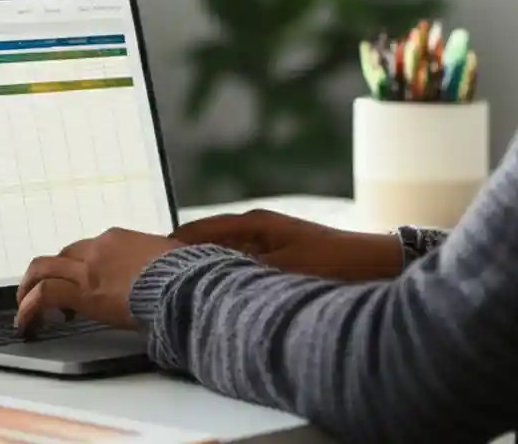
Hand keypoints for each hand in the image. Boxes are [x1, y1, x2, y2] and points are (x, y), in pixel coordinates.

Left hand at [15, 228, 182, 334]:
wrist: (182, 283)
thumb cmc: (184, 273)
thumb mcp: (169, 258)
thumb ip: (156, 262)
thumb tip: (166, 270)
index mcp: (118, 239)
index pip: (86, 249)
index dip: (76, 268)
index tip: (79, 286)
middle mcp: (98, 247)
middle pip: (59, 256)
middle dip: (45, 275)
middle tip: (38, 294)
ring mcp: (87, 267)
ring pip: (42, 270)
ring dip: (28, 290)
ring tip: (24, 312)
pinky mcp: (82, 291)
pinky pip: (43, 295)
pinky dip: (29, 309)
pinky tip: (27, 324)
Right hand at [172, 210, 401, 280]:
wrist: (374, 262)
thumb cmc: (332, 262)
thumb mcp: (283, 270)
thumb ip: (241, 273)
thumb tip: (205, 279)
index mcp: (252, 223)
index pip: (195, 232)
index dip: (167, 247)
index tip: (143, 263)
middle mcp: (254, 227)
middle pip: (202, 242)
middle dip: (178, 259)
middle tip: (152, 280)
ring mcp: (264, 239)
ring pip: (218, 254)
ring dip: (200, 269)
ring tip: (175, 289)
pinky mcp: (275, 255)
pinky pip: (236, 263)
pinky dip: (220, 275)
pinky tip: (213, 294)